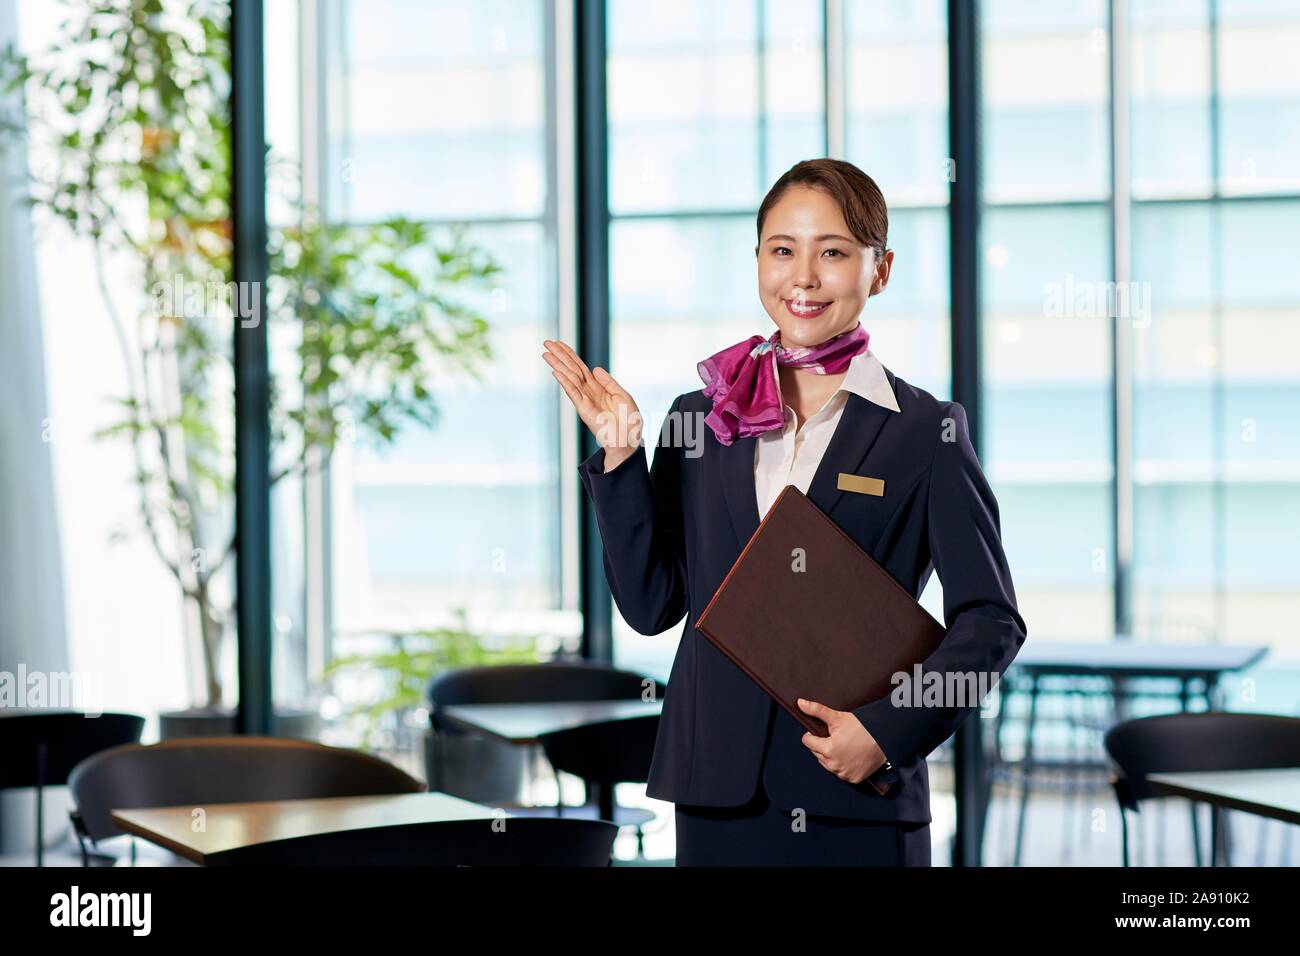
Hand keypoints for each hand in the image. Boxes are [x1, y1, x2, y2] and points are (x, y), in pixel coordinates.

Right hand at [543, 339, 642, 469]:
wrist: (628, 440)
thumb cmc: (627, 421)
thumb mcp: (622, 396)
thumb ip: (609, 382)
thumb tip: (595, 368)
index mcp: (598, 387)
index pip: (580, 367)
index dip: (570, 354)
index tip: (559, 343)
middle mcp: (588, 392)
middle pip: (571, 369)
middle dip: (559, 356)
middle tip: (546, 342)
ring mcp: (584, 400)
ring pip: (569, 378)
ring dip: (557, 365)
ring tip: (546, 354)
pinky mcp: (583, 409)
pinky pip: (573, 393)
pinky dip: (565, 382)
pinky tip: (556, 372)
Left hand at [797, 697, 887, 784]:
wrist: (885, 739)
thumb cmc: (862, 728)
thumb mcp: (837, 717)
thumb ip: (817, 710)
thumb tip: (800, 703)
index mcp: (828, 750)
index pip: (807, 741)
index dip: (813, 734)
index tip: (824, 731)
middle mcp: (833, 765)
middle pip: (816, 753)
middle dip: (822, 744)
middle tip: (836, 737)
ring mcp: (843, 773)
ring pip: (827, 763)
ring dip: (830, 755)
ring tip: (843, 745)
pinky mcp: (852, 778)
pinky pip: (840, 772)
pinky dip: (842, 764)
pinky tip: (850, 755)